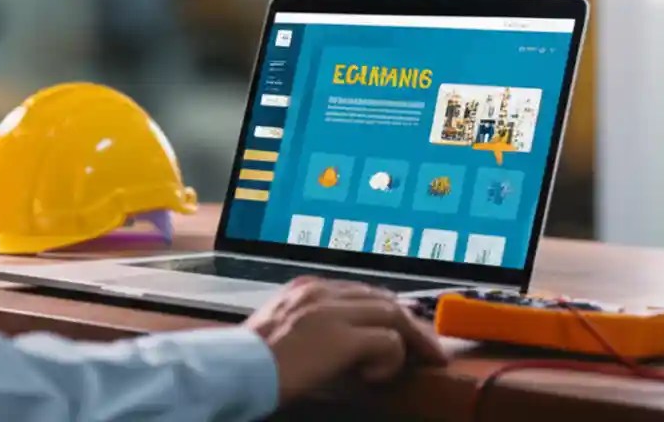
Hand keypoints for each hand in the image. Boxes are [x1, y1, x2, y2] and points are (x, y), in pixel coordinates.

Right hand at [243, 277, 447, 403]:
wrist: (234, 370)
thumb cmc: (251, 361)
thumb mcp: (283, 333)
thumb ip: (312, 328)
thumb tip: (345, 347)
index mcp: (305, 288)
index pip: (360, 292)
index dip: (387, 310)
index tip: (402, 328)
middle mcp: (321, 292)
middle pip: (383, 299)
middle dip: (411, 323)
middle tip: (429, 346)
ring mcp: (332, 311)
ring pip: (393, 314)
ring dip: (414, 340)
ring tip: (428, 360)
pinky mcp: (342, 337)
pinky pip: (388, 342)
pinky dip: (391, 360)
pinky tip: (376, 376)